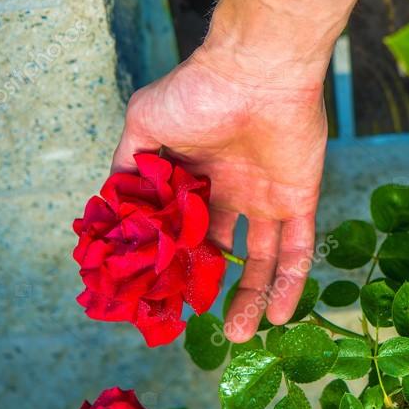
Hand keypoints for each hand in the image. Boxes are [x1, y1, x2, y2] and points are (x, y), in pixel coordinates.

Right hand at [111, 38, 327, 341]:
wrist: (256, 72)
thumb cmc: (198, 92)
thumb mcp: (145, 123)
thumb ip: (128, 164)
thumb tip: (108, 204)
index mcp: (195, 176)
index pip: (184, 230)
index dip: (173, 263)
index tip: (159, 298)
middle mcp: (231, 190)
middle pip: (222, 251)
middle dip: (209, 289)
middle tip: (196, 326)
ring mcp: (267, 195)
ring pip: (261, 259)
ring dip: (251, 297)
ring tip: (239, 336)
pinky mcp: (299, 198)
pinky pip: (299, 248)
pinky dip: (291, 282)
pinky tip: (279, 315)